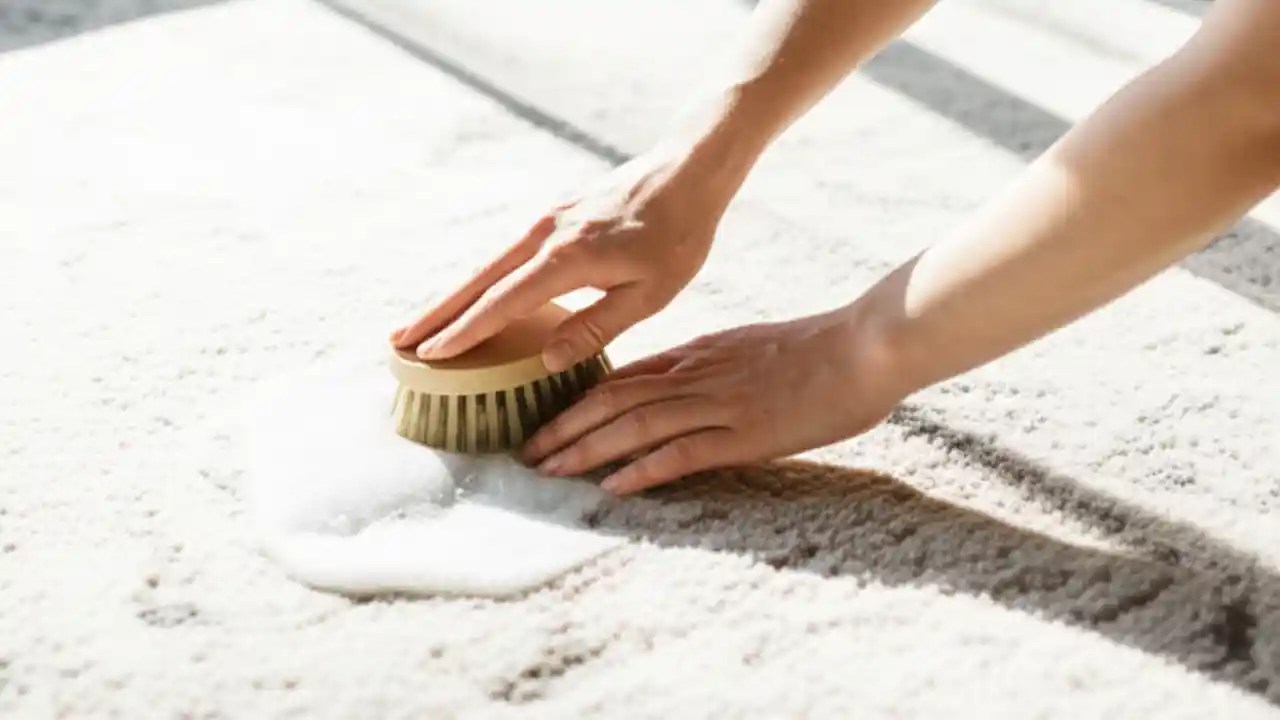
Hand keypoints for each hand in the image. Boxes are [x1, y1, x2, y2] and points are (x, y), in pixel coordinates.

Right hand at [390, 147, 739, 371]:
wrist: (686, 172)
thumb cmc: (678, 237)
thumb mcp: (650, 294)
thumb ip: (596, 327)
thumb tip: (548, 359)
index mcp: (568, 258)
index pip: (502, 303)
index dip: (464, 333)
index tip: (431, 356)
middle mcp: (545, 236)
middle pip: (477, 281)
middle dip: (436, 314)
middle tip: (397, 343)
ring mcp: (545, 222)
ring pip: (486, 266)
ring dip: (451, 297)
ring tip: (420, 326)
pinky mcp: (552, 216)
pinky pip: (504, 255)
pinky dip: (478, 280)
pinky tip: (469, 297)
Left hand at [521, 307, 906, 494]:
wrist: (866, 344)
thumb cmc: (820, 348)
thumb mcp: (751, 346)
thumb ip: (711, 364)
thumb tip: (676, 383)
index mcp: (699, 352)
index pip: (623, 377)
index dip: (578, 401)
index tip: (545, 423)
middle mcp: (698, 375)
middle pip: (613, 399)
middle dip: (563, 427)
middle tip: (525, 454)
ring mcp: (720, 403)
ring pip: (635, 424)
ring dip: (585, 449)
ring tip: (549, 472)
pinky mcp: (747, 433)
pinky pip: (684, 452)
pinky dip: (643, 469)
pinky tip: (614, 487)